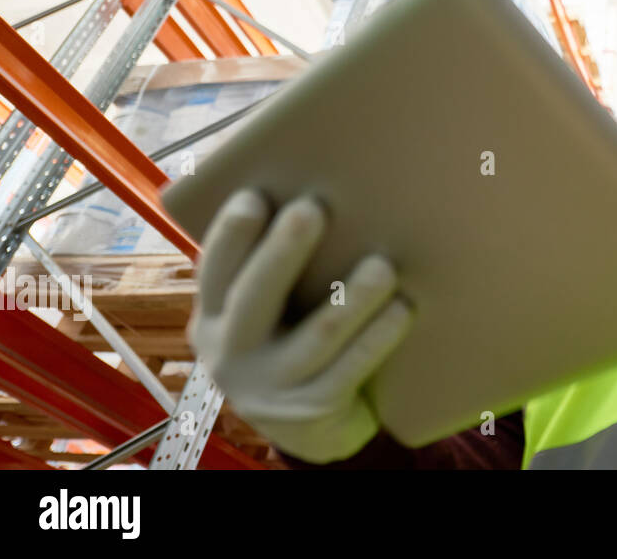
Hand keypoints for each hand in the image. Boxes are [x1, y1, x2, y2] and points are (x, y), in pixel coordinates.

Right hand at [188, 188, 413, 462]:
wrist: (308, 427)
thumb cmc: (290, 339)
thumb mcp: (264, 312)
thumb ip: (272, 265)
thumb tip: (317, 190)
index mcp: (214, 316)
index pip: (214, 269)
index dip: (231, 233)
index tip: (256, 196)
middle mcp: (231, 352)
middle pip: (256, 296)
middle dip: (284, 251)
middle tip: (313, 208)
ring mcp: (271, 387)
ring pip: (317, 335)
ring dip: (352, 297)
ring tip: (382, 264)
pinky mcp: (313, 409)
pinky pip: (352, 368)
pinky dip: (379, 336)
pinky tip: (403, 309)